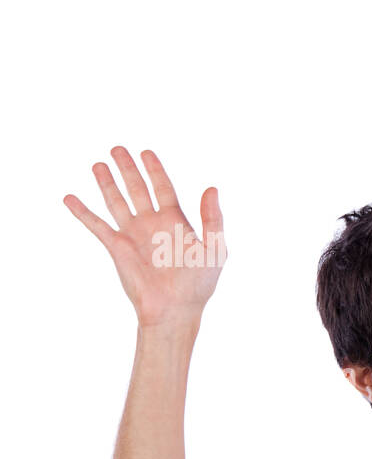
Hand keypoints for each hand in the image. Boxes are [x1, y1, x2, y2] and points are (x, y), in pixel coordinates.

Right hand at [64, 146, 227, 327]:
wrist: (175, 309)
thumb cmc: (199, 284)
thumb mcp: (214, 248)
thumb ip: (213, 219)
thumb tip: (212, 188)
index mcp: (175, 222)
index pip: (163, 187)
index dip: (155, 170)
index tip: (146, 152)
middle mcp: (152, 224)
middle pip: (137, 189)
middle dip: (128, 169)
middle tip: (117, 148)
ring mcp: (133, 235)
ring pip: (117, 201)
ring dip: (107, 183)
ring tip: (98, 164)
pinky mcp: (116, 248)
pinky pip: (96, 226)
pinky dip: (83, 212)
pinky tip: (69, 197)